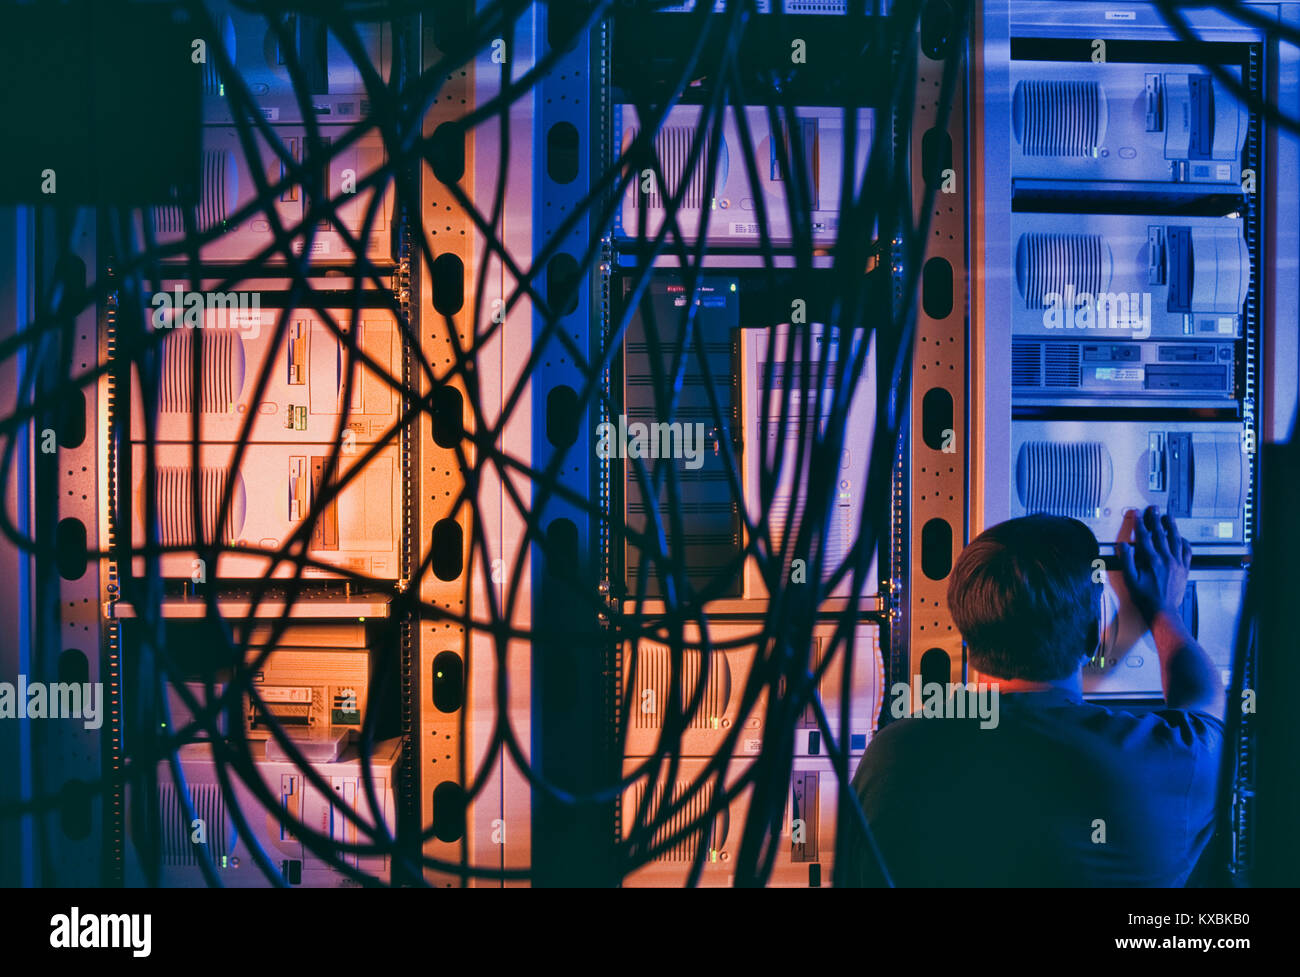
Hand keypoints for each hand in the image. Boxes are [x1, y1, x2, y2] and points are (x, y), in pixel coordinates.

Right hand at [1117, 506, 1190, 623]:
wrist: (1163, 611)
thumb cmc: (1146, 597)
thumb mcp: (1130, 580)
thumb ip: (1127, 561)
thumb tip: (1124, 546)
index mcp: (1152, 561)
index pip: (1144, 537)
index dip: (1139, 524)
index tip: (1136, 514)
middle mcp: (1167, 559)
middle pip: (1161, 534)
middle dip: (1155, 519)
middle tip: (1153, 509)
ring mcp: (1177, 563)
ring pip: (1175, 539)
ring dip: (1171, 526)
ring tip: (1168, 516)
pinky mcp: (1184, 568)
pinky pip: (1187, 551)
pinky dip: (1184, 541)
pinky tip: (1181, 537)